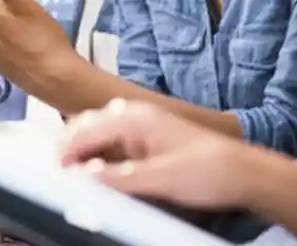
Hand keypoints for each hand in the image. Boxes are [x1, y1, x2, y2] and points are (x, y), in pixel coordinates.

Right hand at [59, 99, 256, 210]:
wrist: (243, 174)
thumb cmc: (210, 169)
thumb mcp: (162, 178)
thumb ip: (120, 178)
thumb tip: (84, 178)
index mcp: (135, 118)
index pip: (84, 131)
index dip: (65, 152)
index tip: (53, 174)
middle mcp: (134, 118)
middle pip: (86, 129)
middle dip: (69, 149)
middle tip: (58, 176)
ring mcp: (139, 130)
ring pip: (96, 139)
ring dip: (83, 156)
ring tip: (73, 178)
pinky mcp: (145, 144)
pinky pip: (110, 149)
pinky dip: (98, 161)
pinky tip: (96, 177)